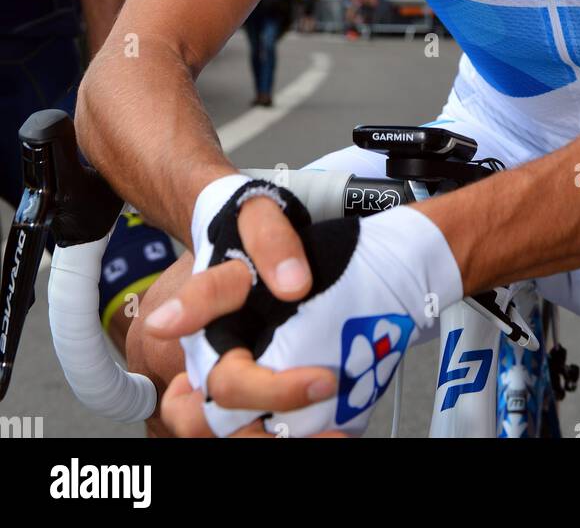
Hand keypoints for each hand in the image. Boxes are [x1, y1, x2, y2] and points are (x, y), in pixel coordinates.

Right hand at [152, 177, 462, 436]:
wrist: (261, 253)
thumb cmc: (257, 236)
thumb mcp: (263, 215)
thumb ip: (272, 240)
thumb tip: (292, 283)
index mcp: (212, 299)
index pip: (203, 299)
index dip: (188, 310)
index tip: (170, 323)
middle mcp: (210, 350)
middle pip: (213, 392)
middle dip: (262, 398)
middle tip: (322, 380)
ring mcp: (229, 382)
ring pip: (227, 431)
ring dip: (272, 438)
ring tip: (330, 434)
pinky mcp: (253, 403)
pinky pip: (258, 436)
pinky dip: (291, 440)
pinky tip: (332, 435)